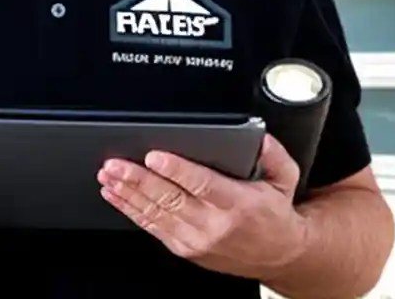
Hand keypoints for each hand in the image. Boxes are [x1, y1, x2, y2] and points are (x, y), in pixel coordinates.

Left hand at [97, 133, 308, 280]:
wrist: (278, 256)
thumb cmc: (275, 216)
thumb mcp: (285, 180)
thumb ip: (274, 155)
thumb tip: (259, 137)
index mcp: (238, 203)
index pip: (202, 185)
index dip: (176, 170)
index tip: (154, 156)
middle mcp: (214, 223)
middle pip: (170, 198)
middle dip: (138, 179)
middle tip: (117, 164)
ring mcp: (197, 239)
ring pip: (156, 213)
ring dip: (128, 194)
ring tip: (109, 176)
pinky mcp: (185, 248)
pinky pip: (153, 227)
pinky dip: (131, 210)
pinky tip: (116, 196)